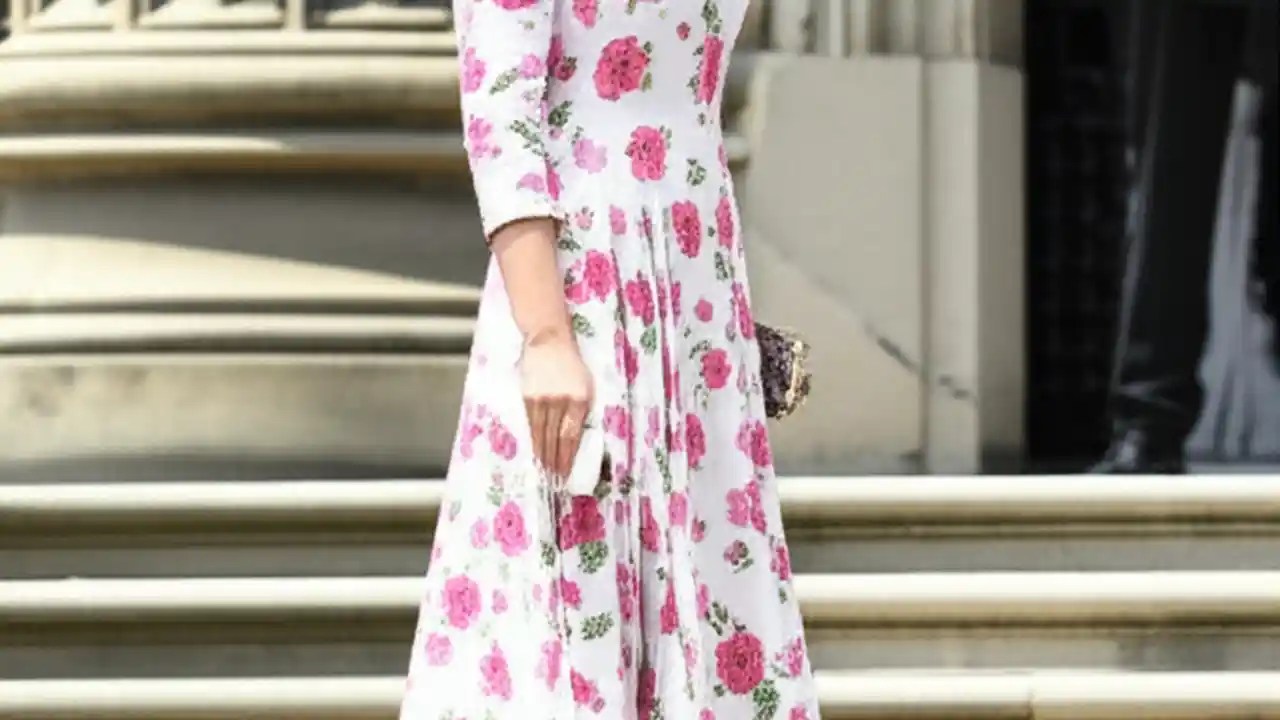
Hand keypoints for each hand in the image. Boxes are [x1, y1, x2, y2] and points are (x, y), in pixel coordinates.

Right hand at [519, 326, 593, 480]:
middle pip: (555, 440)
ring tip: (544, 472)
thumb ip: (582, 411)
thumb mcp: (586, 386)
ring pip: (541, 435)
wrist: (549, 341)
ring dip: (542, 455)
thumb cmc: (572, 364)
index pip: (571, 437)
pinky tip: (535, 451)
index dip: (567, 458)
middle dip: (554, 462)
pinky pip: (531, 424)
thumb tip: (575, 438)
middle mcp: (560, 402)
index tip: (565, 474)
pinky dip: (533, 440)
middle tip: (554, 482)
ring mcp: (542, 400)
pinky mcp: (528, 397)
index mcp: (579, 401)